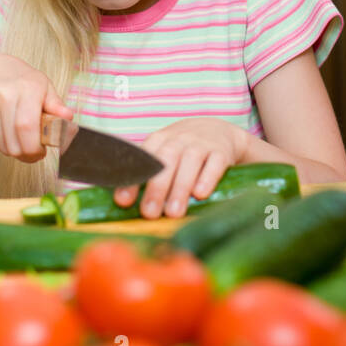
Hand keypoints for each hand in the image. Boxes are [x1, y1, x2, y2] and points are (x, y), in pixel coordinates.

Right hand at [0, 53, 72, 162]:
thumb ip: (56, 104)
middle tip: (32, 149)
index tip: (41, 152)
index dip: (34, 148)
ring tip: (19, 138)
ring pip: (2, 146)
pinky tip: (5, 132)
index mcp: (26, 87)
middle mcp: (3, 95)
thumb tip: (67, 117)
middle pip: (14, 143)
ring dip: (13, 150)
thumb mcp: (43, 86)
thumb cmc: (19, 80)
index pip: (27, 127)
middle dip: (26, 154)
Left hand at [112, 118, 250, 218]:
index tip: (123, 202)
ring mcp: (202, 143)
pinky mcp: (222, 151)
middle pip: (166, 160)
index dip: (132, 179)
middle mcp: (179, 139)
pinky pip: (215, 162)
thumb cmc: (185, 150)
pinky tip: (200, 194)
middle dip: (156, 187)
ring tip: (174, 213)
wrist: (221, 132)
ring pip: (190, 161)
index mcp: (160, 140)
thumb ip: (149, 174)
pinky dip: (207, 178)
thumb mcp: (166, 154)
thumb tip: (125, 204)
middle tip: (150, 213)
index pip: (142, 158)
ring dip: (180, 187)